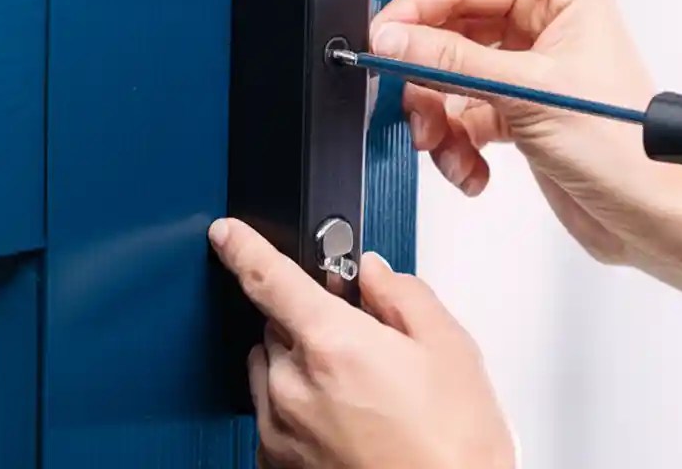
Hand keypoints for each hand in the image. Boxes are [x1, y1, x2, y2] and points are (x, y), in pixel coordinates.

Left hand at [208, 218, 514, 468]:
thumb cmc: (454, 450)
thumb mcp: (451, 351)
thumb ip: (404, 296)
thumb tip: (374, 275)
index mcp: (332, 344)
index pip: (266, 276)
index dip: (242, 246)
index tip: (227, 234)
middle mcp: (293, 385)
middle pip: (278, 325)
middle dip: (313, 324)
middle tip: (363, 345)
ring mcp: (279, 428)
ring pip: (271, 370)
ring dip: (301, 367)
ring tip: (360, 395)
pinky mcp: (275, 464)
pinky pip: (271, 416)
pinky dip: (297, 411)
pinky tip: (346, 425)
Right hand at [370, 0, 681, 263]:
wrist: (652, 217)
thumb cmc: (627, 149)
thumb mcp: (528, 94)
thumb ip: (452, 62)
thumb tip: (395, 38)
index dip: (415, 15)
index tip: (379, 43)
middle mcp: (544, 20)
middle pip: (447, 34)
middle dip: (428, 81)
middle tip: (417, 111)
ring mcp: (527, 65)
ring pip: (447, 78)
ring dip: (440, 122)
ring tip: (450, 150)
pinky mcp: (517, 106)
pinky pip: (461, 113)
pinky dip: (457, 145)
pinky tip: (473, 169)